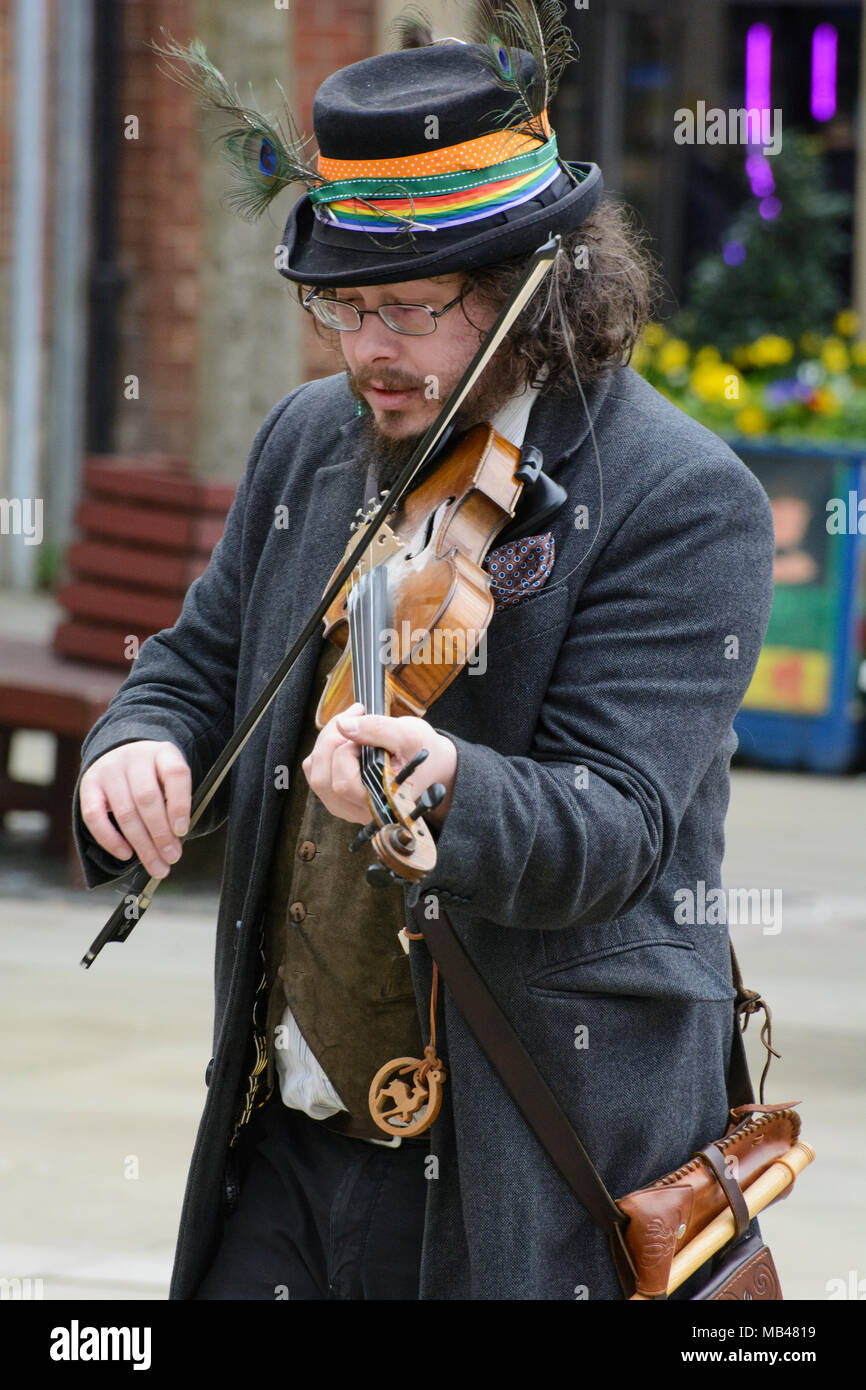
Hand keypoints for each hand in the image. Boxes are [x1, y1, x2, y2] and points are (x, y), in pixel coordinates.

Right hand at [78, 740, 191, 878]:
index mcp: (163, 753)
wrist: (123, 756)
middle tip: (171, 858)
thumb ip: (174, 803)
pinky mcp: (89, 784)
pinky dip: (110, 839)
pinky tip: (126, 854)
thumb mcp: (170, 780)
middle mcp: (135, 757)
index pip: (175, 774)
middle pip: (148, 798)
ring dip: (141, 844)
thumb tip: (175, 840)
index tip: (183, 831)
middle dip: (161, 834)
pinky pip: (94, 816)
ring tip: (156, 865)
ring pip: (125, 812)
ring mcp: (109, 770)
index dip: (180, 804)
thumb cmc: (154, 777)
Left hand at [302, 702, 456, 828]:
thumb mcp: (408, 735)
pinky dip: (323, 747)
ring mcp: (344, 805)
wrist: (428, 762)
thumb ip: (377, 730)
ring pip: (315, 773)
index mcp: (379, 804)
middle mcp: (359, 811)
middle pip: (323, 779)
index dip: (346, 750)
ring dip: (326, 741)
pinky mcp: (335, 794)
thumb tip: (342, 725)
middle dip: (332, 740)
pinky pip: (314, 770)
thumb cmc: (423, 752)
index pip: (344, 784)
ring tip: (352, 724)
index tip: (365, 725)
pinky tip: (345, 736)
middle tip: (357, 717)